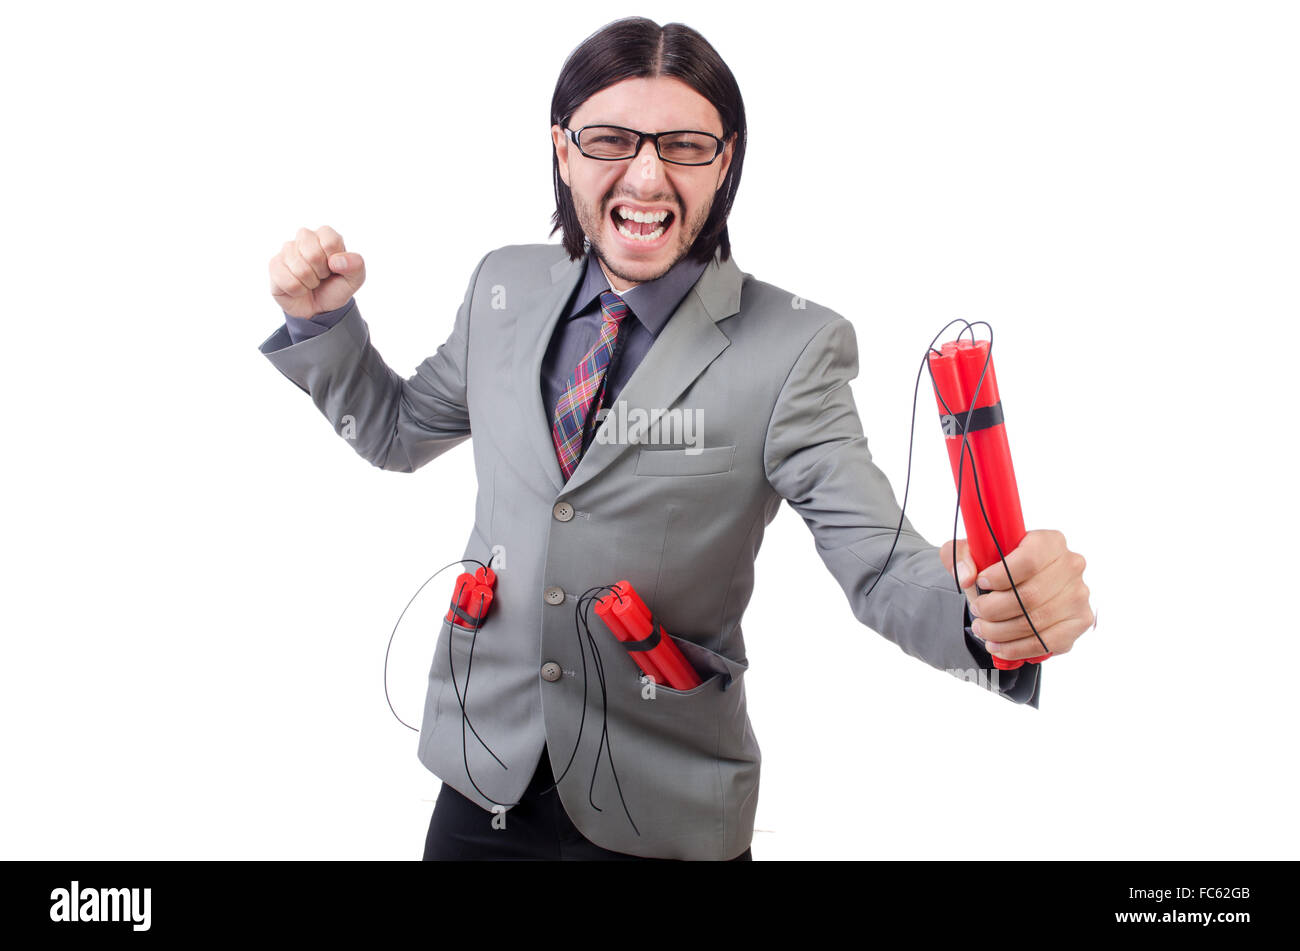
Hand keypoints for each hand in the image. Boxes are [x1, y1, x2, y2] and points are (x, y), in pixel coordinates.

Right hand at [268, 225, 366, 318]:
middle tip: (322, 276)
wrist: (319, 306)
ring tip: (311, 281)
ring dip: (310, 283)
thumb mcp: (355, 279)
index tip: (334, 268)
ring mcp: (287, 250)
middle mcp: (305, 237)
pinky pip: (288, 282)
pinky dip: (298, 290)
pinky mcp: (274, 264)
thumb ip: (356, 265)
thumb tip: (336, 261)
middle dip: (321, 273)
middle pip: (313, 255)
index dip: (335, 262)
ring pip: (300, 270)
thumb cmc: (336, 287)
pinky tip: (299, 287)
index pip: (330, 242)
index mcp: (326, 234)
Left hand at [939, 530, 1092, 661]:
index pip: (1029, 561)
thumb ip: (961, 556)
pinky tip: (999, 646)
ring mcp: (1079, 595)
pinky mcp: (1080, 621)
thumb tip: (967, 576)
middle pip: (1031, 596)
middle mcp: (1071, 566)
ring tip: (983, 630)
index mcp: (1049, 541)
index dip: (1001, 576)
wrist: (1015, 584)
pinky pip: (1048, 642)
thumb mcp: (973, 552)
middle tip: (977, 612)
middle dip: (995, 609)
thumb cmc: (995, 564)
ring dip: (1002, 631)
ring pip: (1037, 622)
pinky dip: (1018, 649)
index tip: (981, 582)